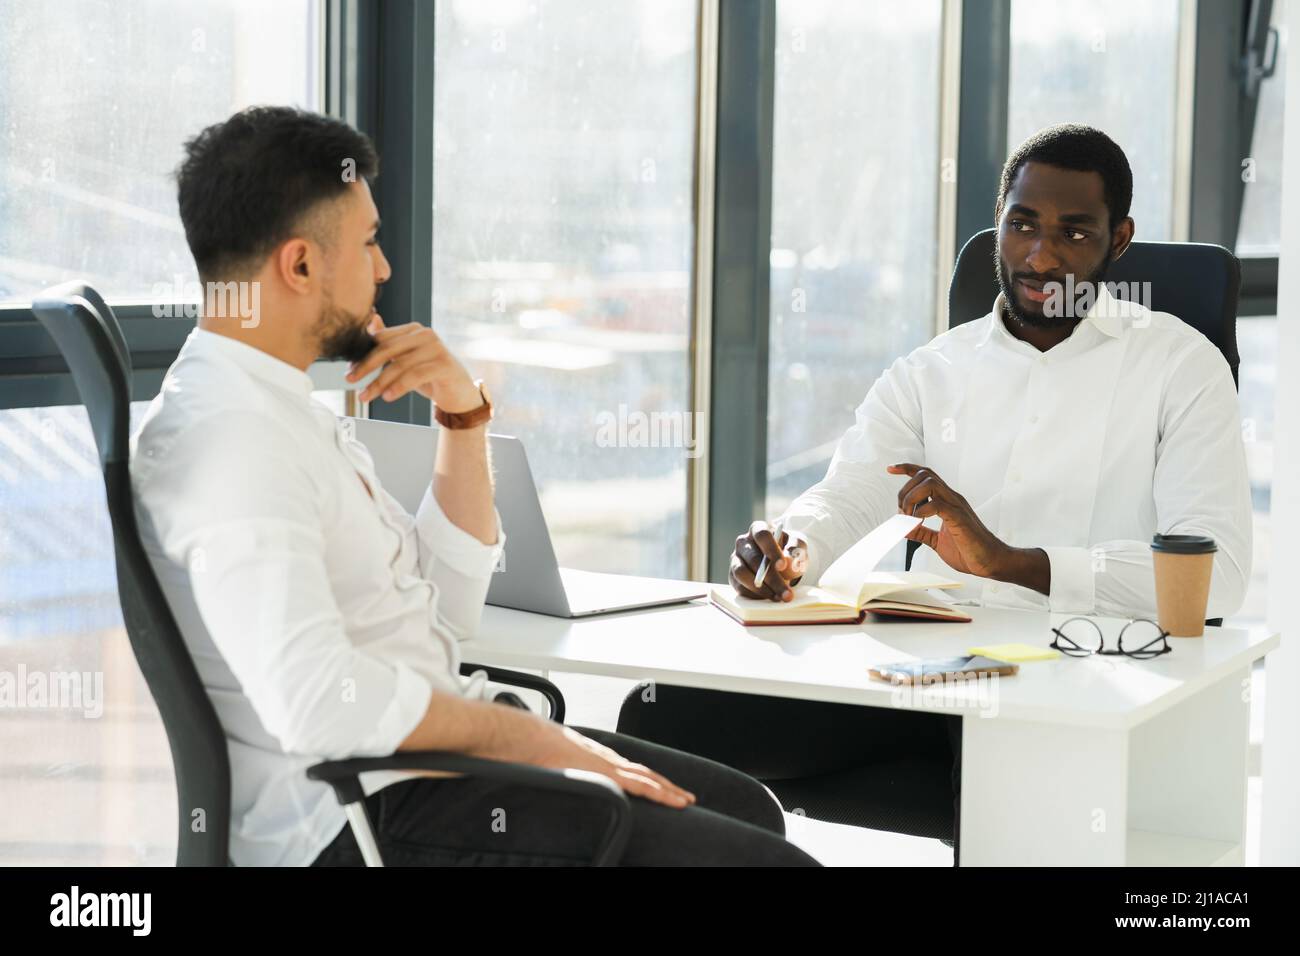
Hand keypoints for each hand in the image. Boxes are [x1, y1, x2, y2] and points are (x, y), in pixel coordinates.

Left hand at [345, 314, 481, 410]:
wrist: (459, 394)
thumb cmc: (430, 377)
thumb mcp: (406, 361)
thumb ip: (389, 344)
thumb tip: (369, 324)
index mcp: (414, 330)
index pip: (382, 338)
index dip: (363, 354)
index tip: (349, 370)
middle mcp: (426, 334)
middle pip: (388, 349)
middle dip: (366, 366)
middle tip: (350, 380)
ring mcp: (437, 348)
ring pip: (399, 365)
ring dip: (379, 383)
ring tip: (366, 396)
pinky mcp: (444, 365)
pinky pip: (415, 375)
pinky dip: (398, 387)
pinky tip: (388, 397)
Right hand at [515, 720, 696, 808]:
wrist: (532, 738)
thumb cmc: (540, 750)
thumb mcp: (559, 763)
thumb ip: (567, 772)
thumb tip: (564, 780)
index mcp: (601, 759)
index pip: (633, 772)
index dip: (651, 781)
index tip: (665, 790)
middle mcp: (610, 760)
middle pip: (646, 774)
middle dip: (667, 787)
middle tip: (687, 797)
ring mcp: (610, 765)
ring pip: (648, 779)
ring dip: (668, 790)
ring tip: (685, 801)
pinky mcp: (606, 772)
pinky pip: (637, 784)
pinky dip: (655, 791)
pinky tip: (667, 798)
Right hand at [730, 520, 799, 601]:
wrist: (782, 565)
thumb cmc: (789, 552)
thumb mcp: (798, 548)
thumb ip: (795, 551)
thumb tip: (787, 560)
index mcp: (758, 529)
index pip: (762, 535)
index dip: (771, 550)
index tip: (782, 566)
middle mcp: (743, 542)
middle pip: (753, 558)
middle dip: (771, 578)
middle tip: (786, 593)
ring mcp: (736, 559)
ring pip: (742, 573)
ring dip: (761, 589)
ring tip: (778, 597)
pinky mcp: (733, 576)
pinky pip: (739, 587)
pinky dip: (754, 595)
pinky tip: (769, 598)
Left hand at [887, 463, 1010, 577]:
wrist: (990, 562)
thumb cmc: (969, 551)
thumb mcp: (937, 541)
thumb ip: (922, 533)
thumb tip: (904, 529)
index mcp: (947, 501)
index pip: (926, 475)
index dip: (907, 468)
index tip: (891, 468)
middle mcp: (952, 499)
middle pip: (924, 475)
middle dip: (905, 490)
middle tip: (901, 512)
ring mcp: (956, 506)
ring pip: (930, 483)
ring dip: (912, 498)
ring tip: (909, 517)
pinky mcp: (959, 518)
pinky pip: (936, 504)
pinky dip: (921, 511)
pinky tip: (918, 523)